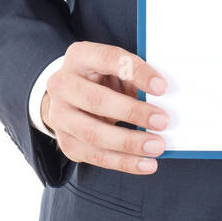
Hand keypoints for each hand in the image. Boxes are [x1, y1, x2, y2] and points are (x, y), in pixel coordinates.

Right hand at [41, 41, 168, 174]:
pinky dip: (123, 162)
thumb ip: (134, 78)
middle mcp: (62, 85)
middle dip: (132, 112)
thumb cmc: (102, 77)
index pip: (109, 59)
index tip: (162, 87)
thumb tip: (162, 96)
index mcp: (79, 56)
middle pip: (96, 100)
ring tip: (156, 147)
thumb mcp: (116, 68)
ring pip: (93, 133)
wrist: (70, 95)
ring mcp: (59, 115)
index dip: (137, 72)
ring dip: (129, 143)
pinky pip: (94, 156)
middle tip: (162, 121)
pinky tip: (145, 164)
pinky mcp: (64, 141)